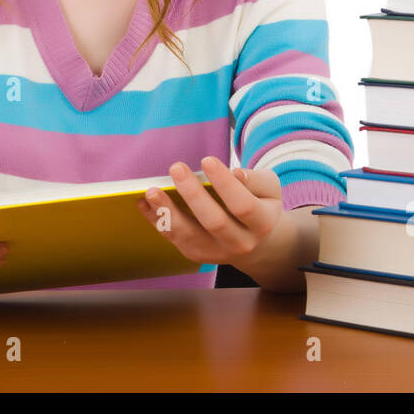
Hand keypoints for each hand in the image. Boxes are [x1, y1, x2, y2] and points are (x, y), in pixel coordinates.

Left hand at [135, 156, 283, 265]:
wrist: (256, 241)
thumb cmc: (259, 203)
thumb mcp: (268, 189)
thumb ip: (255, 180)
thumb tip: (235, 174)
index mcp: (262, 224)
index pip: (243, 206)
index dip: (224, 184)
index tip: (207, 159)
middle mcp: (241, 244)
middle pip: (214, 222)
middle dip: (193, 194)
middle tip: (176, 167)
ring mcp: (217, 253)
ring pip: (189, 235)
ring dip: (167, 212)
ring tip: (151, 191)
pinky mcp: (197, 254)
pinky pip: (174, 238)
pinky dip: (157, 220)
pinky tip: (144, 203)